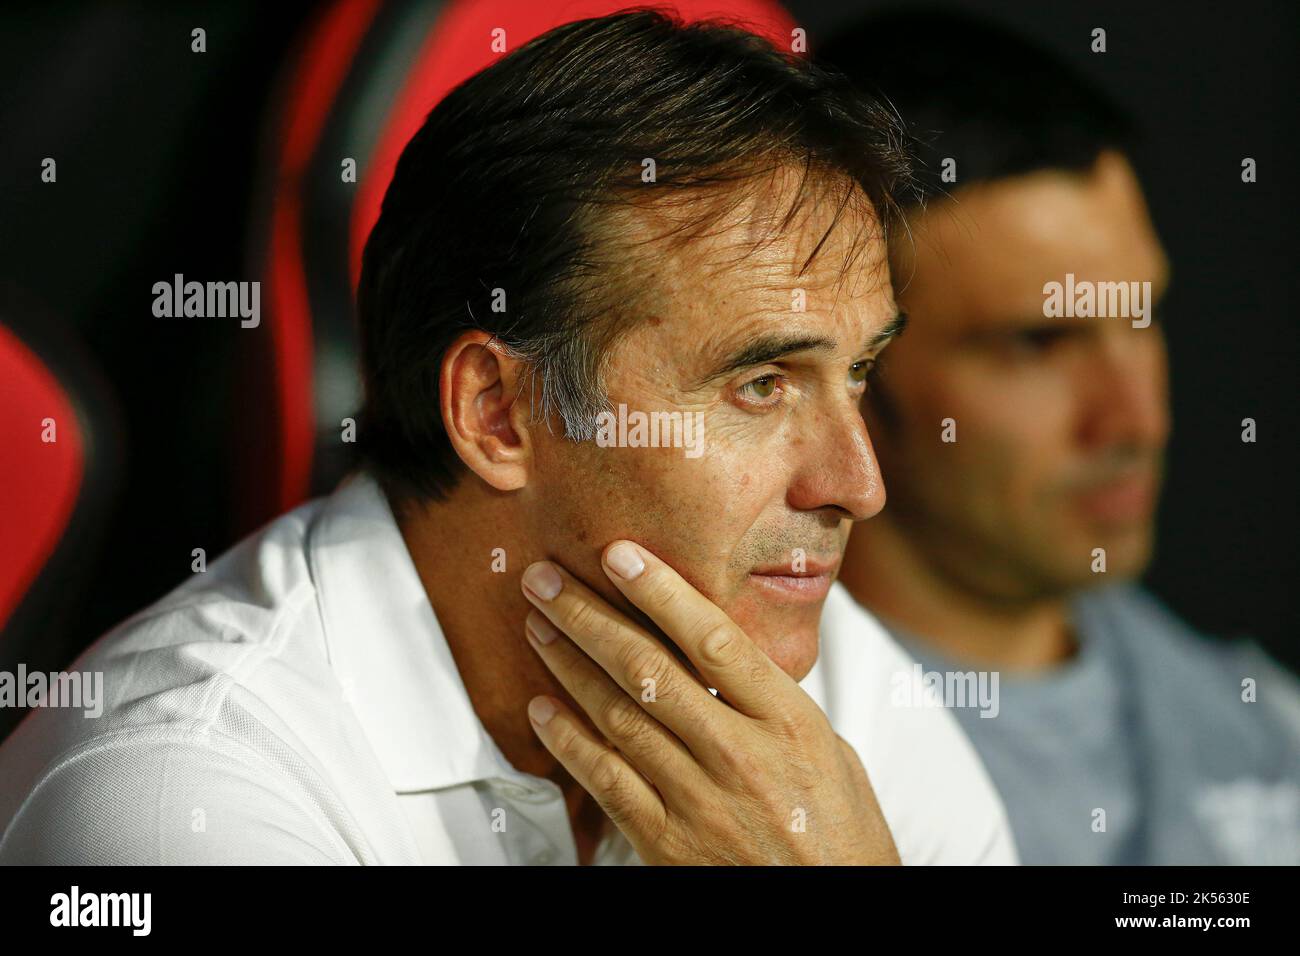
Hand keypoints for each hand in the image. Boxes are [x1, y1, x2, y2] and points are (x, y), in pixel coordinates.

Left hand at [519, 541, 899, 864]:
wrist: (838, 911)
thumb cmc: (840, 833)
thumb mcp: (831, 751)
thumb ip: (775, 701)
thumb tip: (724, 648)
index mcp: (788, 723)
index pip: (713, 641)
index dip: (661, 593)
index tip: (619, 554)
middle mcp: (741, 755)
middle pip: (650, 669)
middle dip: (589, 617)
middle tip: (546, 579)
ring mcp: (700, 801)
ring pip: (619, 717)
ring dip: (570, 665)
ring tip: (538, 626)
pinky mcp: (668, 844)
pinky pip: (607, 781)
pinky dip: (569, 741)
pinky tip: (543, 708)